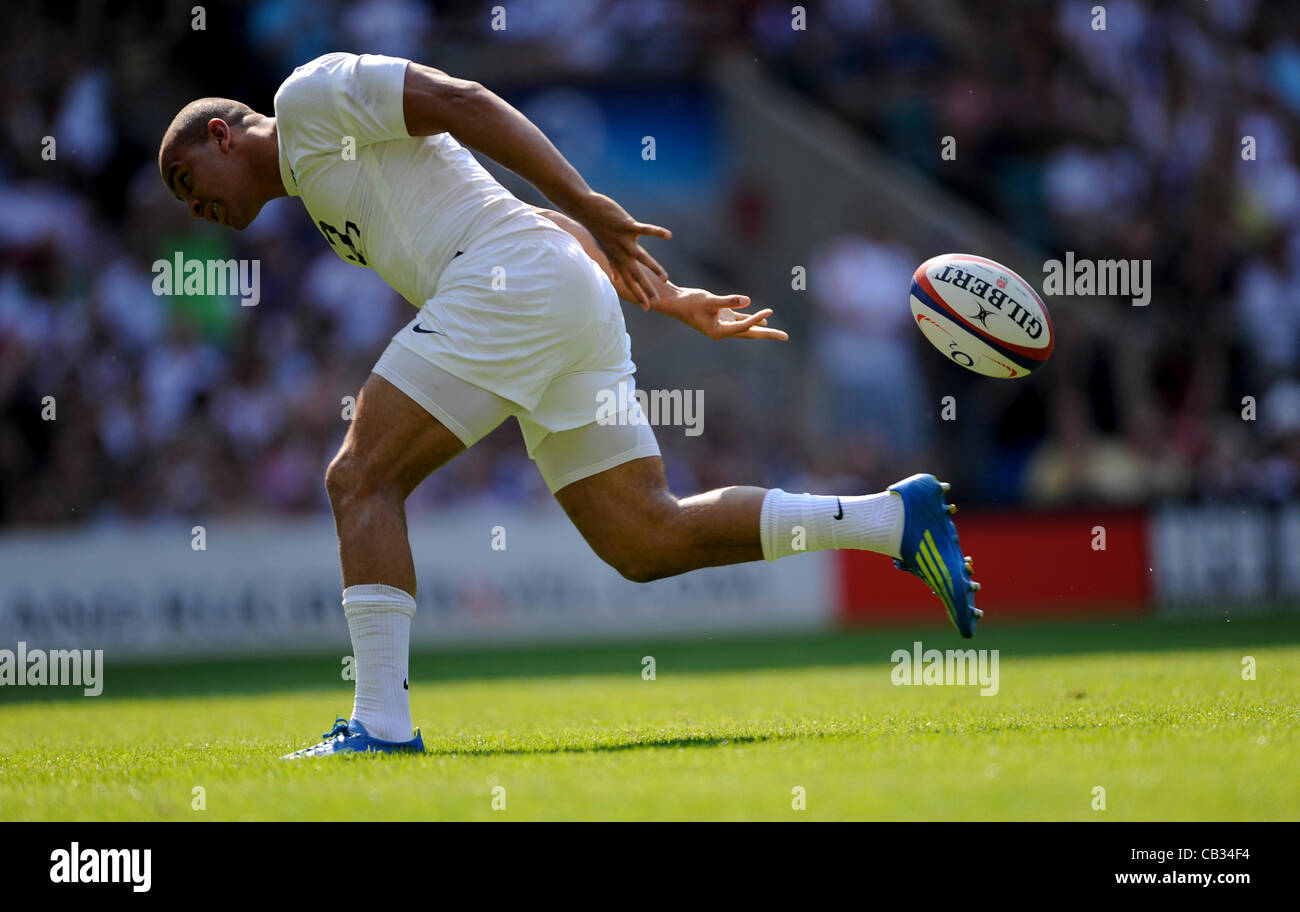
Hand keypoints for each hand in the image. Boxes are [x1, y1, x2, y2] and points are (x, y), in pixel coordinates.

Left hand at [569, 192, 670, 305]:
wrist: (585, 209)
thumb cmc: (597, 229)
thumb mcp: (604, 250)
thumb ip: (612, 265)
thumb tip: (614, 280)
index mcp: (617, 258)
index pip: (629, 280)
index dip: (638, 294)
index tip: (647, 307)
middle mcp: (620, 252)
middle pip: (636, 274)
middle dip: (646, 288)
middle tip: (656, 301)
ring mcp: (623, 239)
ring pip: (641, 257)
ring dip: (653, 268)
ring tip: (665, 278)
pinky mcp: (627, 225)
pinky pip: (644, 230)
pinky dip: (656, 232)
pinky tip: (669, 236)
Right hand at [664, 288, 788, 340]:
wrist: (675, 302)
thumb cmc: (689, 302)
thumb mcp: (709, 301)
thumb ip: (728, 301)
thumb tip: (748, 301)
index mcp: (719, 331)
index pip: (744, 326)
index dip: (757, 319)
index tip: (769, 311)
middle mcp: (723, 330)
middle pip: (750, 333)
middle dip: (768, 335)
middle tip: (786, 337)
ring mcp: (723, 324)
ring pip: (747, 327)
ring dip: (762, 328)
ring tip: (777, 333)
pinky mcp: (722, 316)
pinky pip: (740, 319)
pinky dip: (751, 318)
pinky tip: (762, 320)